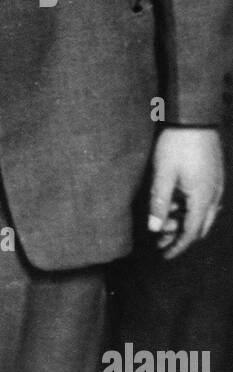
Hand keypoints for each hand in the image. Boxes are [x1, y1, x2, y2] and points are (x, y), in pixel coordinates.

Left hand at [147, 128, 223, 257]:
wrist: (194, 116)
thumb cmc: (176, 144)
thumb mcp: (163, 174)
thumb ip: (159, 202)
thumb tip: (154, 229)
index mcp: (202, 199)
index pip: (191, 233)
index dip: (177, 246)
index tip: (164, 255)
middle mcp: (214, 196)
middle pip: (199, 226)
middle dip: (180, 236)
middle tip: (159, 239)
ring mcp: (216, 185)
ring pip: (203, 214)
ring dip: (184, 220)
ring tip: (163, 219)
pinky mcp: (214, 175)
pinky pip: (205, 201)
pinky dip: (190, 207)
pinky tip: (175, 201)